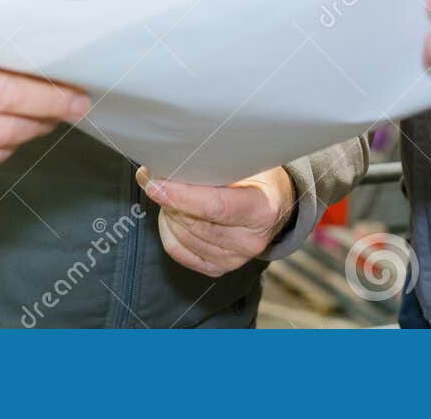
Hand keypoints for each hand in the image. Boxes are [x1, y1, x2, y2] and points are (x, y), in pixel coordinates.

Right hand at [0, 23, 88, 176]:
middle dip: (49, 111)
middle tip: (76, 105)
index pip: (1, 80)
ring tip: (49, 118)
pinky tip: (16, 135)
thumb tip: (39, 46)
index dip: (44, 89)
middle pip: (5, 114)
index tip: (75, 88)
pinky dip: (5, 149)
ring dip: (32, 130)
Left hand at [137, 165, 295, 276]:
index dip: (181, 196)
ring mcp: (235, 259)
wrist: (276, 205)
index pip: (215, 207)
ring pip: (182, 237)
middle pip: (195, 223)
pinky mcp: (219, 268)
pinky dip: (168, 230)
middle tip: (154, 177)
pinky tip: (172, 213)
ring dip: (168, 213)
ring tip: (169, 192)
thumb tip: (168, 161)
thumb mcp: (246, 162)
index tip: (155, 183)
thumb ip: (213, 163)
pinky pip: (179, 251)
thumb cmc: (259, 177)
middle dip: (168, 199)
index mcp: (262, 210)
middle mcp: (251, 241)